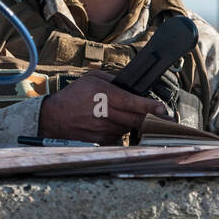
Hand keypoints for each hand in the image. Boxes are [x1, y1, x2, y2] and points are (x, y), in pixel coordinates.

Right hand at [37, 71, 165, 144]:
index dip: (150, 107)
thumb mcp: (91, 78)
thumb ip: (113, 79)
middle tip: (165, 119)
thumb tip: (130, 85)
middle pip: (136, 119)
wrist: (53, 117)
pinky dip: (121, 131)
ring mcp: (103, 129)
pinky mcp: (100, 140)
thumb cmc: (72, 96)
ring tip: (131, 117)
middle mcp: (105, 113)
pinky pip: (119, 137)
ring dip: (134, 123)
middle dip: (153, 119)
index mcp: (104, 95)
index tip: (162, 110)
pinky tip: (116, 125)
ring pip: (129, 128)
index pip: (133, 102)